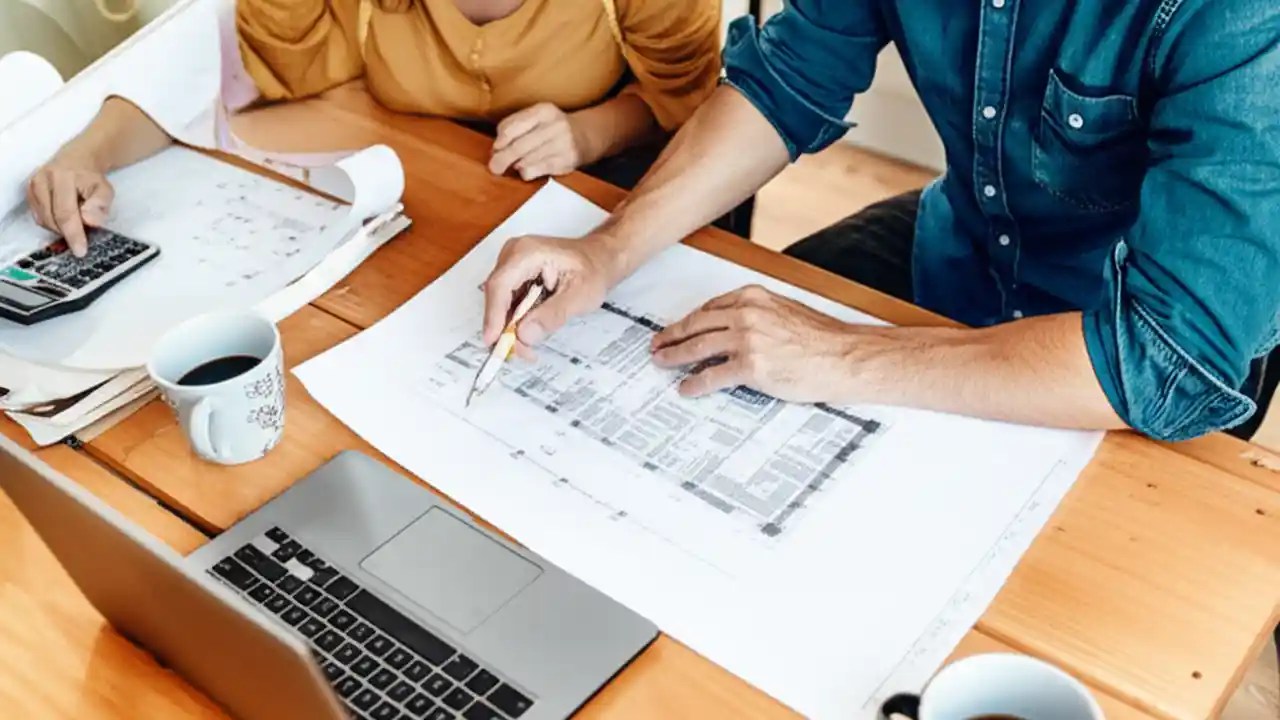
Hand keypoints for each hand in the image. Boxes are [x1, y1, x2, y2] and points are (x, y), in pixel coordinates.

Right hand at [27, 153, 113, 257]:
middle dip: (68, 233)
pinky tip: (63, 216)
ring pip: (44, 220)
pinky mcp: (28, 192)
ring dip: (60, 228)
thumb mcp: (105, 190)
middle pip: (52, 219)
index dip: (73, 234)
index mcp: (63, 176)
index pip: (66, 212)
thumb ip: (100, 205)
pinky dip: (52, 222)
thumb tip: (89, 220)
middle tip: (82, 236)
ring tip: (75, 220)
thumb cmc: (91, 178)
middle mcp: (43, 179)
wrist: (76, 160)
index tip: (80, 251)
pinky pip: (38, 217)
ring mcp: (33, 185)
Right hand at [482, 234, 618, 350]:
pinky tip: (526, 335)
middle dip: (504, 328)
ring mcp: (512, 265)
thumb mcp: (580, 295)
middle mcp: (513, 255)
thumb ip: (552, 315)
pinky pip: (507, 303)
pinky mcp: (515, 277)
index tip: (494, 340)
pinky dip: (515, 321)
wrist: (599, 259)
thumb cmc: (593, 270)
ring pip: (499, 302)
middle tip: (519, 352)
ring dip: (509, 328)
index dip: (493, 315)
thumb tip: (524, 334)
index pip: (500, 285)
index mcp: (527, 252)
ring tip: (526, 348)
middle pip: (496, 296)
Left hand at [488, 103, 587, 180]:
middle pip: (519, 145)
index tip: (496, 148)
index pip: (513, 126)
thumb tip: (496, 149)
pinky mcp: (566, 160)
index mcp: (543, 110)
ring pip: (527, 160)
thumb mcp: (537, 118)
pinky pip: (538, 169)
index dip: (500, 140)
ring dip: (516, 165)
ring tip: (514, 165)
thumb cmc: (554, 128)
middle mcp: (554, 125)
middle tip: (494, 167)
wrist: (586, 135)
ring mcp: (562, 143)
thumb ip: (516, 127)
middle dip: (503, 158)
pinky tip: (526, 170)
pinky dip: (527, 172)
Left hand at [652, 285, 875, 402]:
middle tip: (657, 344)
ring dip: (675, 357)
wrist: (843, 357)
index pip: (709, 308)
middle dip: (672, 336)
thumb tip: (735, 328)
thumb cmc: (822, 339)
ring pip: (698, 348)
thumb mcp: (786, 311)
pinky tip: (686, 388)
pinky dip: (695, 383)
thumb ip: (758, 315)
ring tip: (662, 363)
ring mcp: (747, 339)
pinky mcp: (751, 367)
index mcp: (753, 297)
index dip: (689, 320)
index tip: (678, 328)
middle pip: (697, 324)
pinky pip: (712, 375)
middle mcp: (746, 314)